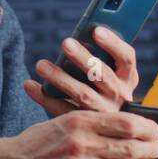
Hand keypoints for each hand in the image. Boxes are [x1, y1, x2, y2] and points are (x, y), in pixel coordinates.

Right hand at [0, 110, 157, 158]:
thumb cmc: (39, 142)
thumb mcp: (62, 121)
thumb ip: (93, 123)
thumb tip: (130, 128)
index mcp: (78, 121)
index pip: (126, 123)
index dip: (148, 127)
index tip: (155, 130)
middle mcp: (81, 144)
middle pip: (131, 147)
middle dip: (152, 149)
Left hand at [23, 26, 140, 116]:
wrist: (105, 128)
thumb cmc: (101, 86)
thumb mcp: (110, 72)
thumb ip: (100, 56)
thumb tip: (78, 37)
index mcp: (127, 78)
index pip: (126, 58)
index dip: (113, 43)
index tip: (96, 30)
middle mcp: (120, 96)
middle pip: (103, 75)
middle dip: (84, 58)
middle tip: (65, 42)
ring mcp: (103, 113)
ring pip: (83, 94)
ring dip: (60, 78)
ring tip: (41, 64)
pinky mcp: (84, 125)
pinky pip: (62, 110)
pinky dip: (44, 97)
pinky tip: (29, 85)